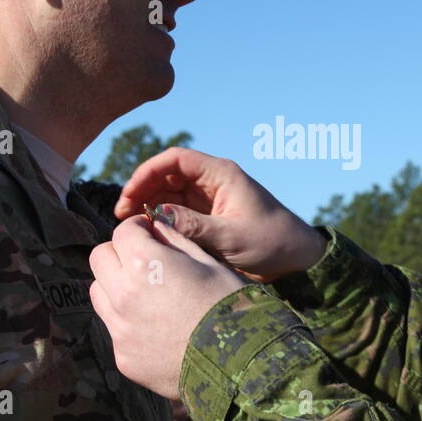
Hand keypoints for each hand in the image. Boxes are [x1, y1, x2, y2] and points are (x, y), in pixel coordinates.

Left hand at [89, 215, 244, 399]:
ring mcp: (120, 330)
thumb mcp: (209, 262)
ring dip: (117, 286)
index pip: (123, 232)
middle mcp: (123, 295)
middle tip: (144, 260)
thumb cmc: (230, 306)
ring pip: (100, 293)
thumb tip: (155, 226)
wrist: (239, 364)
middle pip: (100, 259)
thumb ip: (175, 240)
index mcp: (144, 263)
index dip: (138, 228)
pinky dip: (130, 322)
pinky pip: (116, 329)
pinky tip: (160, 329)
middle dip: (120, 253)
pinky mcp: (124, 357)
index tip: (149, 233)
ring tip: (148, 294)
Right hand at [114, 147, 325, 282]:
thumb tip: (157, 216)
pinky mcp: (207, 218)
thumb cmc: (273, 243)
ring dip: (148, 206)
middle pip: (165, 175)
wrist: (297, 260)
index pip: (174, 160)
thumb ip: (194, 226)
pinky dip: (160, 220)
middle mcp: (212, 182)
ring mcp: (208, 200)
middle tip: (123, 216)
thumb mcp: (232, 237)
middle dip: (142, 191)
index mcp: (221, 174)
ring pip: (167, 194)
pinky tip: (149, 235)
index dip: (147, 173)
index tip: (129, 195)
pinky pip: (176, 212)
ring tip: (132, 228)